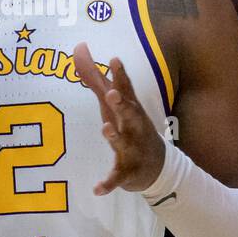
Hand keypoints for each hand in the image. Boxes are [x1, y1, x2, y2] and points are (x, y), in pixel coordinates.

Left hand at [72, 42, 165, 194]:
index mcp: (129, 110)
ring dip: (115, 136)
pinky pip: (116, 177)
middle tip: (111, 94)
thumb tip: (79, 47)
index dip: (120, 75)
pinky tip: (96, 189)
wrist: (158, 167)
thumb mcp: (114, 103)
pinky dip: (107, 183)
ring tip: (105, 129)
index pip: (125, 90)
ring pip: (123, 142)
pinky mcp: (127, 171)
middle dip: (121, 103)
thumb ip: (96, 77)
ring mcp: (132, 148)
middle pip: (129, 113)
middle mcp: (133, 127)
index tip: (114, 59)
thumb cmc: (131, 126)